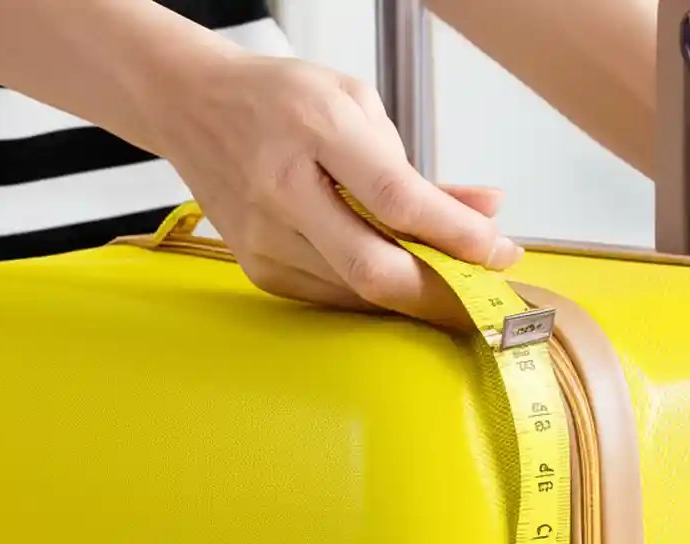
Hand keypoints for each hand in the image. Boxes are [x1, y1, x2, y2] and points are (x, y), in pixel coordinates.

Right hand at [151, 49, 520, 327]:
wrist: (191, 106)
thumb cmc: (280, 100)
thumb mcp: (356, 104)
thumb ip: (420, 167)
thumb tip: (486, 210)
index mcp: (314, 129)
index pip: (396, 198)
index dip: (455, 233)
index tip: (498, 249)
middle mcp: (281, 188)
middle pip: (373, 267)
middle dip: (442, 290)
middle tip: (485, 291)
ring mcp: (264, 236)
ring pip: (357, 292)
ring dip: (416, 296)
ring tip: (457, 283)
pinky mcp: (258, 268)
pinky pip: (333, 297)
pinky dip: (376, 294)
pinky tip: (404, 280)